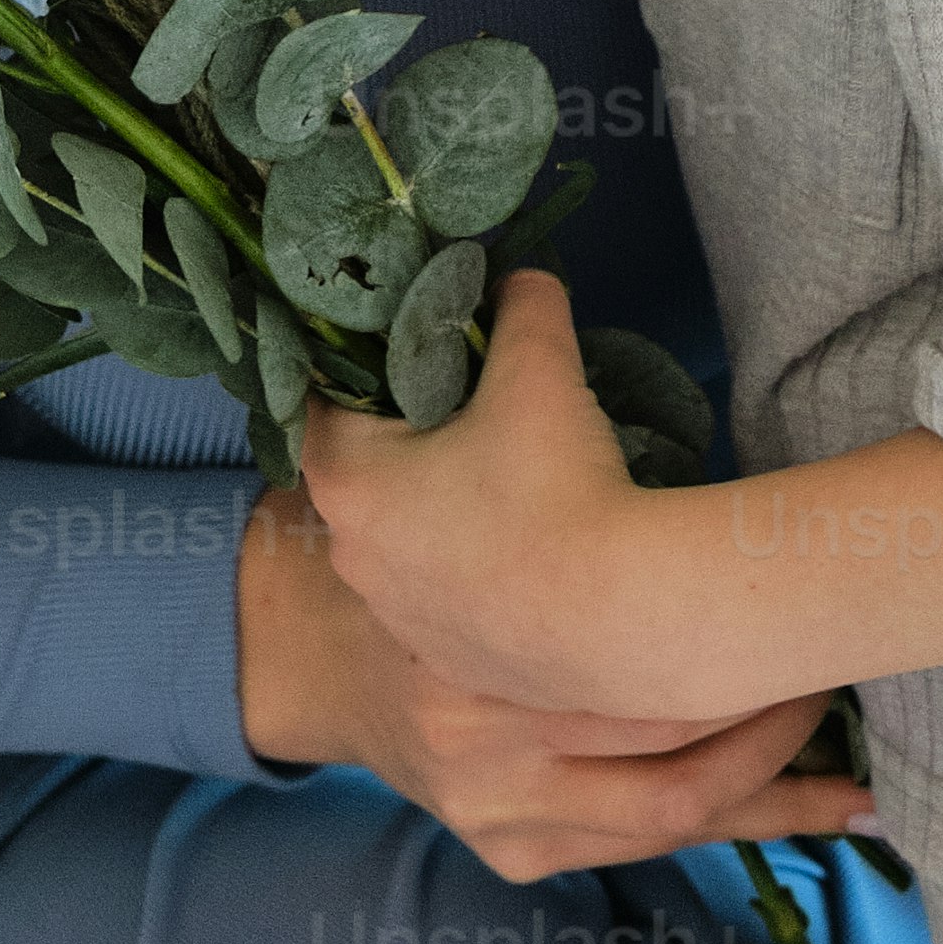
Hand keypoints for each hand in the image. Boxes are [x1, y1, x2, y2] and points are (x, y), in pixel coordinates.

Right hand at [251, 283, 873, 883]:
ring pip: (671, 804)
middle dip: (771, 700)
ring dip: (773, 786)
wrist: (302, 647)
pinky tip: (820, 821)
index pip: (639, 619)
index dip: (738, 614)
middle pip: (669, 722)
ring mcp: (494, 795)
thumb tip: (547, 263)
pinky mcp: (509, 843)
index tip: (827, 616)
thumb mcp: (453, 423)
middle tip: (850, 665)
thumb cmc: (402, 532)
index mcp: (483, 625)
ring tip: (860, 775)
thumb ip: (516, 338)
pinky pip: (643, 847)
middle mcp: (479, 724)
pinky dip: (735, 831)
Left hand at [299, 272, 678, 709]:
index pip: (325, 401)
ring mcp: (398, 619)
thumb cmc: (555, 484)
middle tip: (471, 409)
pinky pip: (446, 602)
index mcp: (347, 479)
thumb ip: (523, 308)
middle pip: (366, 474)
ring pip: (405, 544)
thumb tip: (520, 280)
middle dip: (409, 440)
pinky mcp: (449, 663)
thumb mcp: (539, 367)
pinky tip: (529, 557)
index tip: (411, 350)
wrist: (617, 619)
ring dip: (441, 513)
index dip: (366, 367)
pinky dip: (474, 575)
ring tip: (510, 485)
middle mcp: (352, 555)